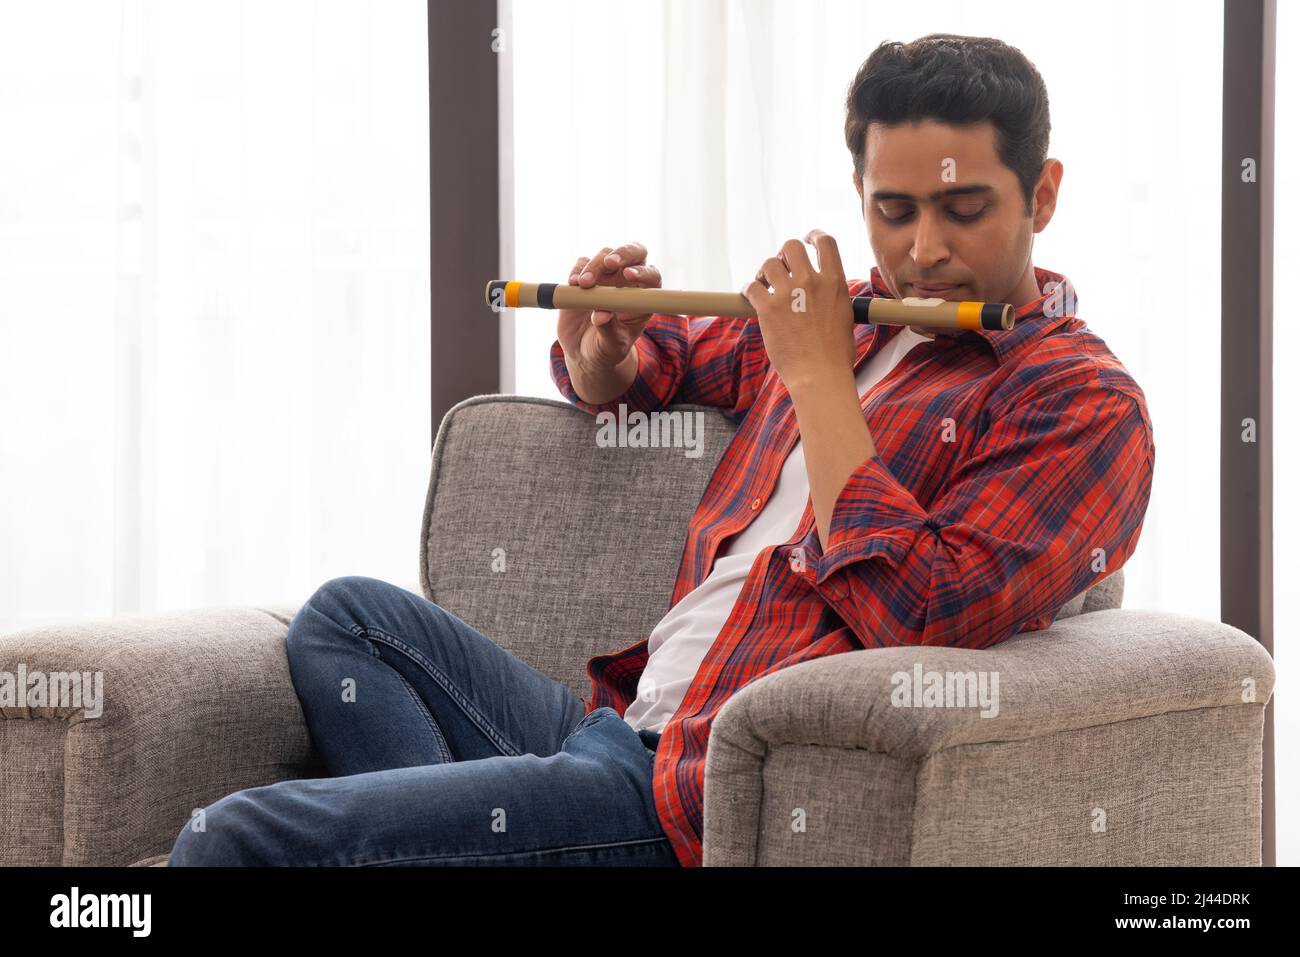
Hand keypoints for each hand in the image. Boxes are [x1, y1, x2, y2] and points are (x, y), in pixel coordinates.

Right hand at [556, 241, 662, 377]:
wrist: (584, 352)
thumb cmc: (606, 350)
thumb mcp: (611, 346)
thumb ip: (609, 331)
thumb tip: (600, 316)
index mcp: (643, 298)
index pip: (651, 276)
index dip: (643, 272)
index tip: (628, 275)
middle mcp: (628, 282)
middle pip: (633, 254)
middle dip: (622, 254)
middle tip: (609, 263)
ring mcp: (607, 276)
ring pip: (605, 256)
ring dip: (594, 266)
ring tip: (583, 284)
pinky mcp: (585, 276)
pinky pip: (582, 263)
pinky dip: (577, 270)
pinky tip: (573, 284)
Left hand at [741, 229, 854, 389]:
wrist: (820, 374)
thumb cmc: (835, 353)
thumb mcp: (844, 315)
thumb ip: (832, 295)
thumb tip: (823, 292)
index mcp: (834, 282)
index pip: (826, 243)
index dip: (813, 236)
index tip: (806, 239)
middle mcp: (811, 282)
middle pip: (791, 247)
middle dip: (783, 254)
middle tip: (780, 268)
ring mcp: (789, 294)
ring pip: (769, 263)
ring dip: (764, 272)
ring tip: (764, 284)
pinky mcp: (768, 309)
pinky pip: (751, 287)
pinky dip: (748, 289)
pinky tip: (750, 297)